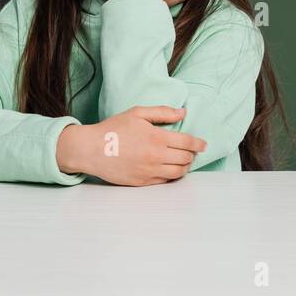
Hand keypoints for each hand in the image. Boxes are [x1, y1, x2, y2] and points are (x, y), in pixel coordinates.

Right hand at [56, 106, 206, 185]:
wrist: (91, 149)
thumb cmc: (113, 129)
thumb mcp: (137, 113)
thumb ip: (162, 112)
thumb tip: (182, 113)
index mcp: (156, 138)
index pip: (188, 143)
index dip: (199, 144)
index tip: (204, 144)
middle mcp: (156, 157)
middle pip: (186, 159)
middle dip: (192, 154)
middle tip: (191, 150)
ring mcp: (150, 172)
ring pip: (178, 173)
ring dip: (185, 166)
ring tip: (183, 160)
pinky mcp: (143, 183)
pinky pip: (165, 181)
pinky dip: (172, 175)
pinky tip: (169, 168)